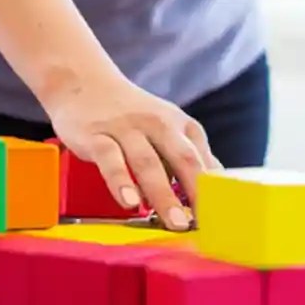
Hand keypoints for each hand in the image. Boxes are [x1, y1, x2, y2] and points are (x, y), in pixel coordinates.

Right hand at [44, 70, 219, 230]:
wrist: (82, 82)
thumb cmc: (131, 116)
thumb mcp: (167, 129)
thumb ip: (190, 156)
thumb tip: (219, 186)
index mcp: (181, 125)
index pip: (203, 161)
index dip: (213, 191)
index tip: (221, 218)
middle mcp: (158, 124)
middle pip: (182, 160)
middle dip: (196, 192)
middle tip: (203, 222)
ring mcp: (126, 129)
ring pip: (147, 162)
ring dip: (163, 194)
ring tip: (174, 221)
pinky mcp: (96, 135)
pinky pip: (110, 159)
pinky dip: (121, 182)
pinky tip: (130, 203)